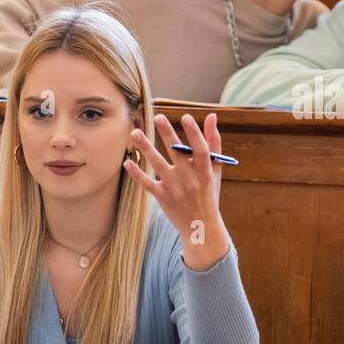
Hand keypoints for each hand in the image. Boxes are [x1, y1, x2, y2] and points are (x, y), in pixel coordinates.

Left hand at [125, 113, 230, 270]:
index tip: (185, 116)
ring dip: (145, 148)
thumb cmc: (208, 193)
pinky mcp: (162, 197)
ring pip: (157, 164)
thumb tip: (210, 116)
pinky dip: (136, 173)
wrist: (201, 227)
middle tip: (158, 117)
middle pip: (176, 152)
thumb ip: (213, 142)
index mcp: (205, 171)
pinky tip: (127, 161)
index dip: (194, 133)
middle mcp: (189, 178)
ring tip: (135, 133)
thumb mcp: (215, 170)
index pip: (200, 149)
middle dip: (167, 134)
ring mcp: (174, 188)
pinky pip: (147, 183)